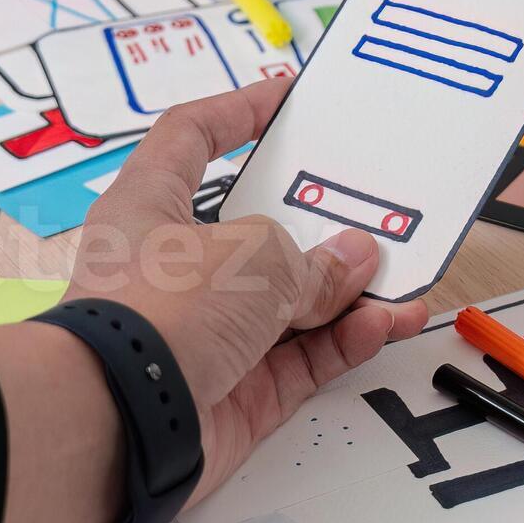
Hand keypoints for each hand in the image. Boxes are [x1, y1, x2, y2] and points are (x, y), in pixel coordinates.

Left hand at [0, 75, 428, 522]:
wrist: (120, 424)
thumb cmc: (157, 313)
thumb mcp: (253, 255)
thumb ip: (313, 258)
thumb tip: (355, 262)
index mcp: (150, 207)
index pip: (192, 138)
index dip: (239, 111)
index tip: (289, 97)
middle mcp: (174, 268)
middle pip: (260, 230)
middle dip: (322, 224)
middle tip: (376, 210)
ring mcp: (206, 334)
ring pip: (293, 303)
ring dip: (350, 292)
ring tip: (403, 279)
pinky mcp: (235, 391)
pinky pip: (304, 358)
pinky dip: (346, 341)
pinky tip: (385, 324)